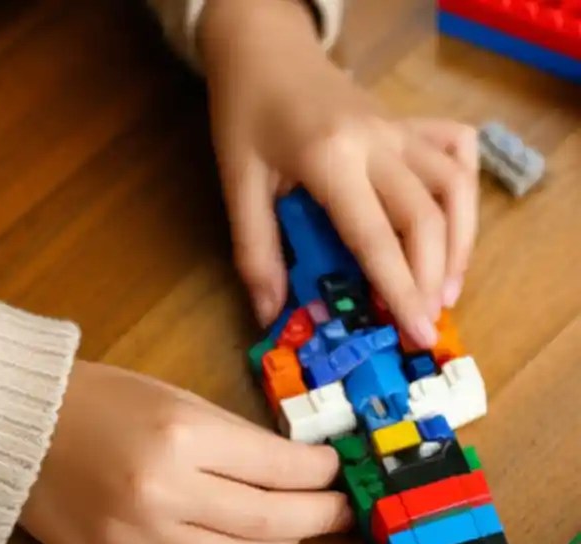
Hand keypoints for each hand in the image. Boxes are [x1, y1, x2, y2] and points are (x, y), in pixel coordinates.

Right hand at [19, 361, 349, 543]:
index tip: (332, 472)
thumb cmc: (95, 402)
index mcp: (181, 435)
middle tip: (335, 511)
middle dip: (318, 516)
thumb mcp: (172, 398)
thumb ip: (231, 436)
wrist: (18, 426)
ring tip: (287, 538)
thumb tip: (292, 468)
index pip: (279, 467)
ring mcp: (136, 536)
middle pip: (270, 521)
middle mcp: (163, 490)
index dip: (319, 473)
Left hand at [200, 0, 478, 347]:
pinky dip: (463, 190)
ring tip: (444, 290)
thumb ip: (255, 250)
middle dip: (432, 278)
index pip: (375, 238)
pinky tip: (450, 225)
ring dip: (459, 243)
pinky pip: (456, 151)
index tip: (417, 334)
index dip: (399, 291)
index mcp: (331, 159)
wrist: (263, 52)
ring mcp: (400, 129)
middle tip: (426, 323)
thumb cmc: (245, 116)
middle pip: (427, 218)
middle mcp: (378, 143)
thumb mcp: (237, 183)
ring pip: (455, 186)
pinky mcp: (410, 123)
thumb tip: (271, 313)